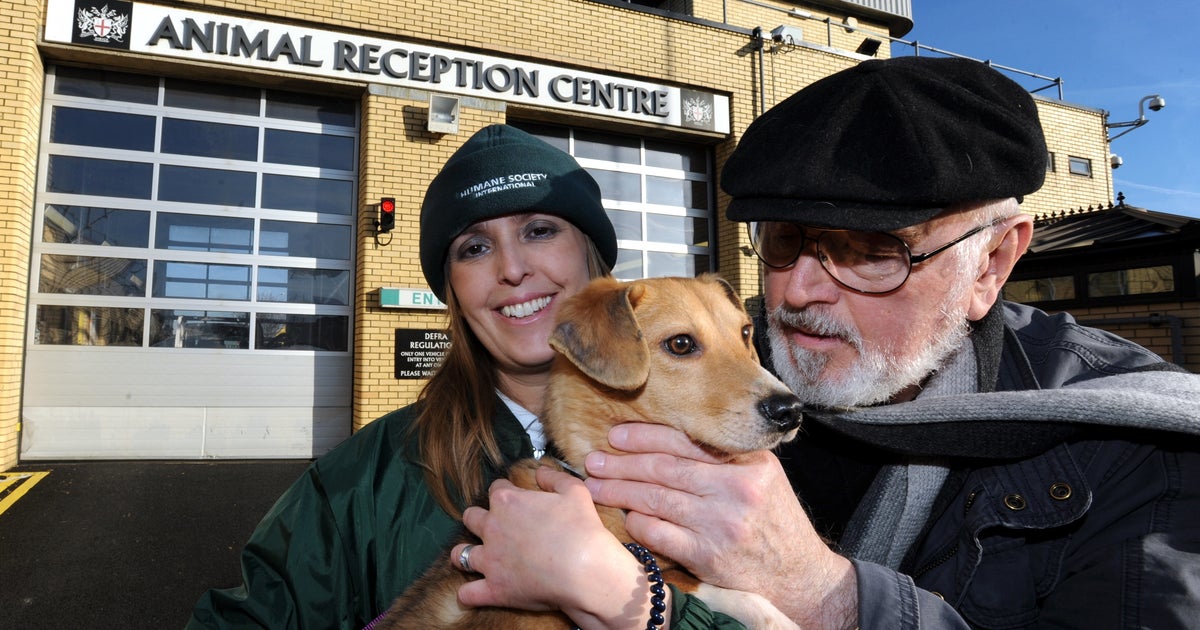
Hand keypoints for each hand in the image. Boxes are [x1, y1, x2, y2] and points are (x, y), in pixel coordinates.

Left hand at [456, 466, 669, 629]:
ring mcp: (489, 560)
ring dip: (464, 554)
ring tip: (472, 557)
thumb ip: (554, 478)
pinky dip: (469, 594)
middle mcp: (492, 528)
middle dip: (478, 519)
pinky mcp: (494, 589)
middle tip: (493, 526)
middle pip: (471, 517)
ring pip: (460, 555)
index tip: (514, 499)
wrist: (585, 570)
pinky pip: (467, 594)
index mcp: (508, 502)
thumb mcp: (575, 491)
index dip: (505, 492)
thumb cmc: (582, 528)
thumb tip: (540, 471)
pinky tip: (474, 593)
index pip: (496, 489)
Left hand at [584, 423, 857, 628]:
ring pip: (657, 500)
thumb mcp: (763, 475)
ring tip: (595, 486)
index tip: (616, 435)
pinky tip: (625, 517)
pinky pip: (660, 535)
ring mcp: (721, 524)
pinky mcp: (708, 556)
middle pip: (665, 470)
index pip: (685, 442)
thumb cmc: (774, 518)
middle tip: (593, 460)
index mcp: (749, 462)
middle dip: (622, 464)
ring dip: (620, 492)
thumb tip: (667, 438)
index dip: (645, 436)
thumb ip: (724, 456)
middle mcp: (736, 490)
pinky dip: (639, 524)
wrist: (798, 573)